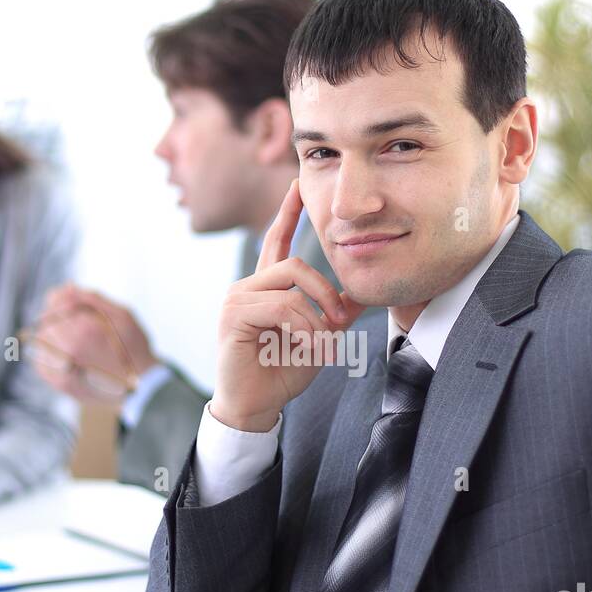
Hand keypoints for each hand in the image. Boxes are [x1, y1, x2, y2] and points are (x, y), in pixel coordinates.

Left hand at [32, 284, 157, 404]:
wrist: (141, 389)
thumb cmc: (134, 349)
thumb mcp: (123, 315)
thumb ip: (93, 298)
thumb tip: (66, 287)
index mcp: (86, 330)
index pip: (56, 302)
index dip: (63, 298)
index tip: (73, 303)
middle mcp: (70, 350)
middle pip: (46, 320)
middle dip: (58, 317)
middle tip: (77, 323)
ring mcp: (63, 369)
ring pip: (41, 340)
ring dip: (52, 335)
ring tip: (74, 340)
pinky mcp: (60, 383)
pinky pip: (40, 361)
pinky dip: (48, 354)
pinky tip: (67, 355)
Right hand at [211, 179, 363, 431]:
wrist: (256, 407)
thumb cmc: (281, 374)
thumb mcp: (318, 338)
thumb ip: (334, 314)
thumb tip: (359, 295)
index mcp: (265, 289)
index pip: (275, 240)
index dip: (288, 212)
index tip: (298, 184)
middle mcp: (247, 288)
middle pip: (294, 264)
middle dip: (325, 291)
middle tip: (340, 321)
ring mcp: (236, 299)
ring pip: (290, 286)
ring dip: (315, 318)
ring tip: (319, 344)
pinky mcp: (233, 316)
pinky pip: (281, 307)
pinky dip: (302, 328)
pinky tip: (305, 348)